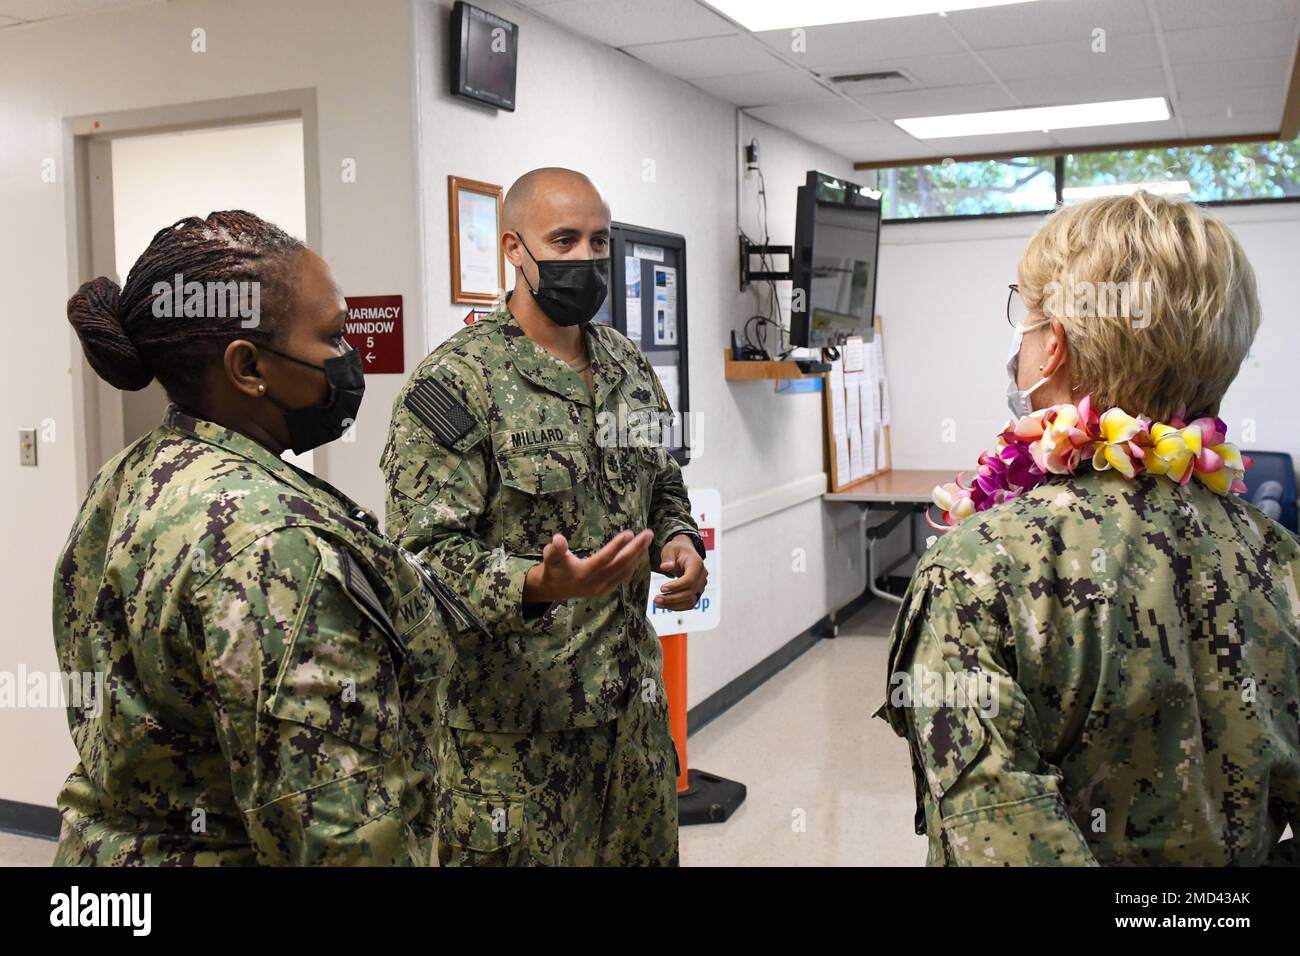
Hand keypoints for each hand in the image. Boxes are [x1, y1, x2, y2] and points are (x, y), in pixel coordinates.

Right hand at [523, 529, 653, 602]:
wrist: (551, 590)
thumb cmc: (552, 569)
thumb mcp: (550, 558)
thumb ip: (555, 550)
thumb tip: (557, 539)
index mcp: (583, 574)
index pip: (604, 559)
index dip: (616, 546)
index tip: (629, 533)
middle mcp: (595, 583)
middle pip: (620, 565)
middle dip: (635, 549)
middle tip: (648, 533)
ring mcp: (602, 588)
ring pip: (624, 571)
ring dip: (637, 556)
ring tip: (647, 540)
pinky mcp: (605, 589)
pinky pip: (623, 577)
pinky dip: (633, 565)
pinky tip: (639, 555)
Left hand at [654, 535, 707, 610]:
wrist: (684, 553)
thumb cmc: (677, 550)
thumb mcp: (670, 549)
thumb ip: (668, 558)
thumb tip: (665, 567)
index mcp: (697, 564)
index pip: (689, 579)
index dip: (676, 586)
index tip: (662, 588)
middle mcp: (702, 576)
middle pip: (689, 592)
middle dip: (672, 598)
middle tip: (656, 599)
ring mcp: (701, 585)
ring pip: (690, 601)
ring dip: (674, 605)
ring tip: (658, 604)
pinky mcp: (697, 592)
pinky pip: (689, 603)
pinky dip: (678, 607)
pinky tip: (666, 606)